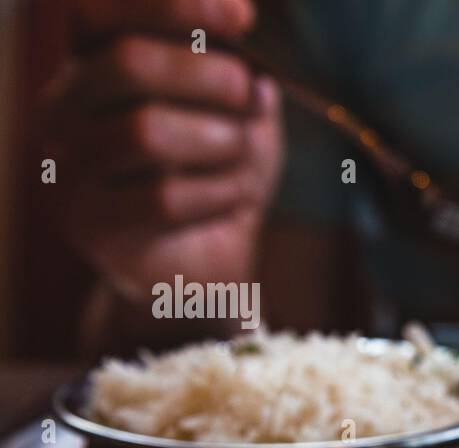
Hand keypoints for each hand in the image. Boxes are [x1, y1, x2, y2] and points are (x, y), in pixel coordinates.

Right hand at [42, 0, 282, 299]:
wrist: (206, 267)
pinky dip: (218, 194)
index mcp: (90, 67)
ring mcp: (67, 169)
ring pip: (147, 131)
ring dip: (218, 141)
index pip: (102, 10)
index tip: (243, 17)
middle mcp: (62, 110)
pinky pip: (165, 196)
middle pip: (127, 64)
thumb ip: (243, 84)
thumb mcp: (242, 120)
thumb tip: (254, 75)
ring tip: (236, 159)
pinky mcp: (90, 226)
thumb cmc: (218, 180)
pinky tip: (227, 201)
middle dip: (208, 75)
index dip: (173, 5)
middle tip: (246, 96)